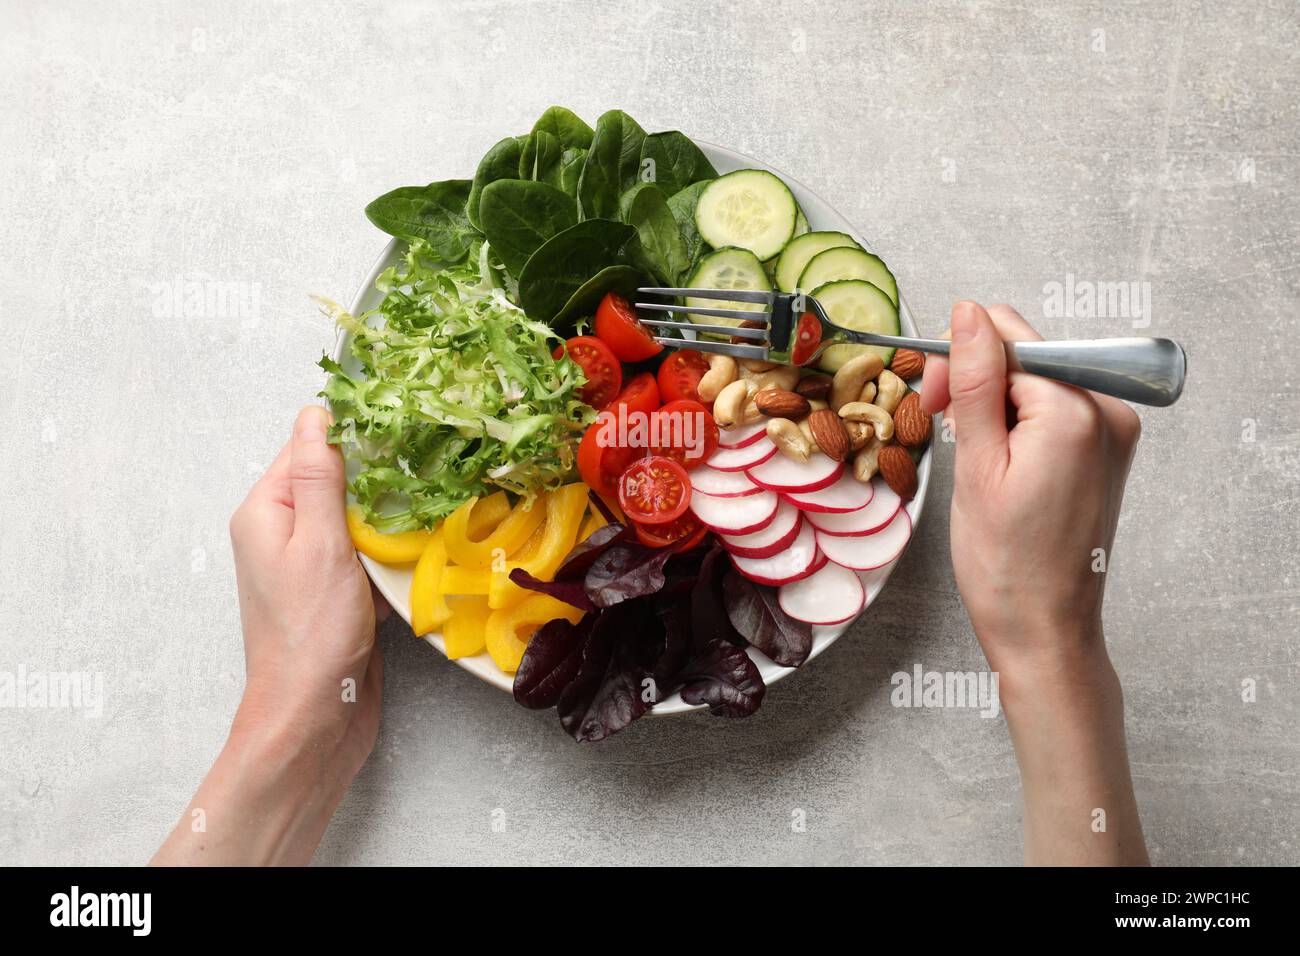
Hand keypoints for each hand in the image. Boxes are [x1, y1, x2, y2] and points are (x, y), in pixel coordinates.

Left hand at [153, 405, 385, 864]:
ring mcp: (310, 564)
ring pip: (357, 516)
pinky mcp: (337, 591)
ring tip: (428, 507)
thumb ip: (319, 476)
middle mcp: (282, 532)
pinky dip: (390, 549)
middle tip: (426, 468)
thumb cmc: (312, 632)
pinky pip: (366, 551)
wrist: (315, 715)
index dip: (353, 434)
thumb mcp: (319, 542)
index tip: (402, 426)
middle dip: (378, 476)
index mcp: (266, 511)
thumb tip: (318, 412)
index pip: (308, 447)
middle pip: (336, 479)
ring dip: (389, 515)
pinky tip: (416, 551)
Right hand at [921, 302, 1147, 865]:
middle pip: (1028, 354)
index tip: (933, 404)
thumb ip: (973, 381)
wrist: (1044, 631)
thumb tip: (968, 312)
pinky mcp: (1108, 450)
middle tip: (944, 430)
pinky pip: (1055, 409)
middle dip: (978, 381)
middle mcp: (1110, 410)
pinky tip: (999, 462)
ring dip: (995, 404)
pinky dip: (1020, 424)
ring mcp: (1115, 431)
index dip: (960, 361)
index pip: (1010, 336)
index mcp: (1078, 410)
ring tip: (973, 456)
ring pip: (1037, 381)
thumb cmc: (1005, 565)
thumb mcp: (975, 465)